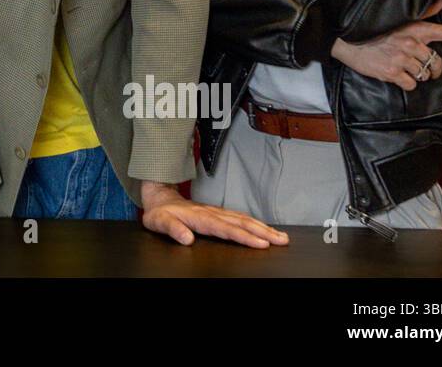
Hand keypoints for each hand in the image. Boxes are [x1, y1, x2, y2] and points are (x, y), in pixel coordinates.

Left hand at [140, 181, 287, 248]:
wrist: (159, 197)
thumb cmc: (160, 213)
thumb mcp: (159, 222)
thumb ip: (173, 230)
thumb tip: (186, 239)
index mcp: (200, 218)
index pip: (226, 229)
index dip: (244, 237)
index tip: (261, 244)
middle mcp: (212, 213)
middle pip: (242, 223)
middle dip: (263, 232)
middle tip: (282, 241)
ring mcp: (216, 211)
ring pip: (244, 219)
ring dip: (263, 228)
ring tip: (281, 236)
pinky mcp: (218, 212)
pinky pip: (240, 217)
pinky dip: (255, 223)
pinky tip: (265, 228)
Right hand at [330, 0, 441, 89]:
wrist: (345, 39)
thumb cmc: (372, 29)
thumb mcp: (397, 18)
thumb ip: (422, 12)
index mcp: (415, 29)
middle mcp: (411, 43)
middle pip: (436, 63)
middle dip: (432, 69)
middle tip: (422, 68)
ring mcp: (402, 58)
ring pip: (423, 75)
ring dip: (417, 76)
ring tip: (403, 68)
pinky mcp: (391, 72)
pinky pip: (410, 84)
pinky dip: (406, 83)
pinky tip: (395, 75)